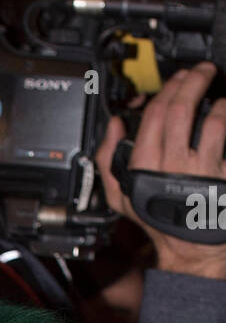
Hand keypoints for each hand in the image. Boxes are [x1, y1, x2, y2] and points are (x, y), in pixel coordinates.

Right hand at [93, 61, 225, 278]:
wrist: (189, 250)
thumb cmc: (157, 220)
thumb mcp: (120, 196)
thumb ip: (108, 159)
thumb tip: (114, 126)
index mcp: (145, 166)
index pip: (155, 114)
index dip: (168, 89)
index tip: (178, 79)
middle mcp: (172, 166)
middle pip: (182, 110)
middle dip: (193, 82)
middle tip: (202, 72)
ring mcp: (201, 172)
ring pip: (211, 122)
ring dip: (217, 102)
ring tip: (220, 95)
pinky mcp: (223, 178)